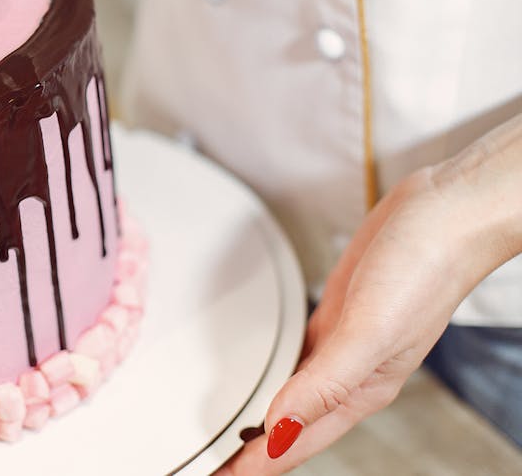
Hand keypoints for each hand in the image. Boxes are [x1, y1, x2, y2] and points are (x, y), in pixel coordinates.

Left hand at [218, 114, 521, 474]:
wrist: (446, 211)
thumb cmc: (423, 268)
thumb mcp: (369, 331)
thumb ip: (325, 383)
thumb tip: (281, 427)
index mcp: (362, 388)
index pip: (300, 441)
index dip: (259, 465)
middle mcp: (352, 372)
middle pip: (294, 425)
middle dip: (256, 451)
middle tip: (215, 464)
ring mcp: (344, 341)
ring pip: (295, 392)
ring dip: (265, 416)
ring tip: (233, 434)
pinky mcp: (337, 311)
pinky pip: (301, 353)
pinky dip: (279, 371)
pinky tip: (266, 373)